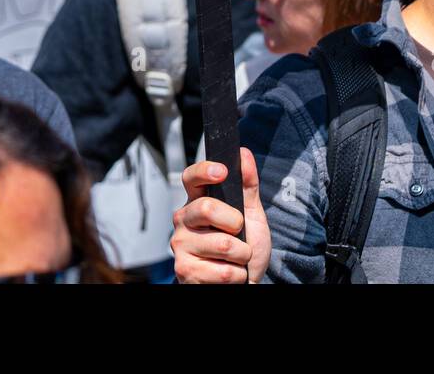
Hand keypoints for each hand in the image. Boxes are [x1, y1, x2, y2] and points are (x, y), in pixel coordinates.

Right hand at [171, 150, 270, 284]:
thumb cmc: (245, 243)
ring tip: (237, 257)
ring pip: (221, 244)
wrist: (244, 280)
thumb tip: (243, 153)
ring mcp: (181, 246)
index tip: (222, 171)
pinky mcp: (184, 271)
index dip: (204, 170)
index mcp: (197, 200)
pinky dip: (237, 274)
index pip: (191, 177)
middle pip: (206, 207)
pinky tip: (231, 273)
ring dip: (242, 254)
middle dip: (235, 222)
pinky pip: (222, 271)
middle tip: (240, 231)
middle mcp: (183, 220)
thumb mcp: (252, 213)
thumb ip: (248, 184)